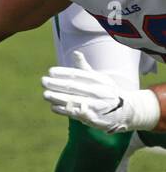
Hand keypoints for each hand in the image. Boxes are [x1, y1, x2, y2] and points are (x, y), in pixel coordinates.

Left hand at [41, 51, 161, 132]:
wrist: (127, 111)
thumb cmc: (108, 91)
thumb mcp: (100, 78)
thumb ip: (85, 68)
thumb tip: (75, 53)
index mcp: (99, 80)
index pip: (78, 75)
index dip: (63, 72)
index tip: (50, 71)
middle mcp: (98, 92)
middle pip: (74, 87)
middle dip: (57, 84)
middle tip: (44, 81)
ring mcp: (97, 105)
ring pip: (73, 100)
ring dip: (58, 98)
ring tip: (45, 94)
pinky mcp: (95, 118)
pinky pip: (77, 113)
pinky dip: (64, 110)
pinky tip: (53, 107)